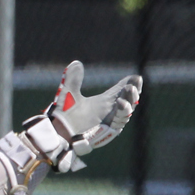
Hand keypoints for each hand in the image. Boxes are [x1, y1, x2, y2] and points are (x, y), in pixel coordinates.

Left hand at [19, 61, 142, 171]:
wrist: (59, 132)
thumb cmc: (64, 115)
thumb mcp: (69, 93)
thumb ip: (73, 79)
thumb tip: (76, 62)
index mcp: (103, 101)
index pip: (121, 90)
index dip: (130, 83)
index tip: (136, 77)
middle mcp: (109, 110)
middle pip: (129, 99)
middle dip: (134, 90)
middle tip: (136, 81)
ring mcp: (110, 120)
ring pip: (128, 109)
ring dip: (131, 99)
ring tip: (129, 90)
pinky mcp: (108, 130)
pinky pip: (120, 121)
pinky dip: (123, 111)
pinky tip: (121, 103)